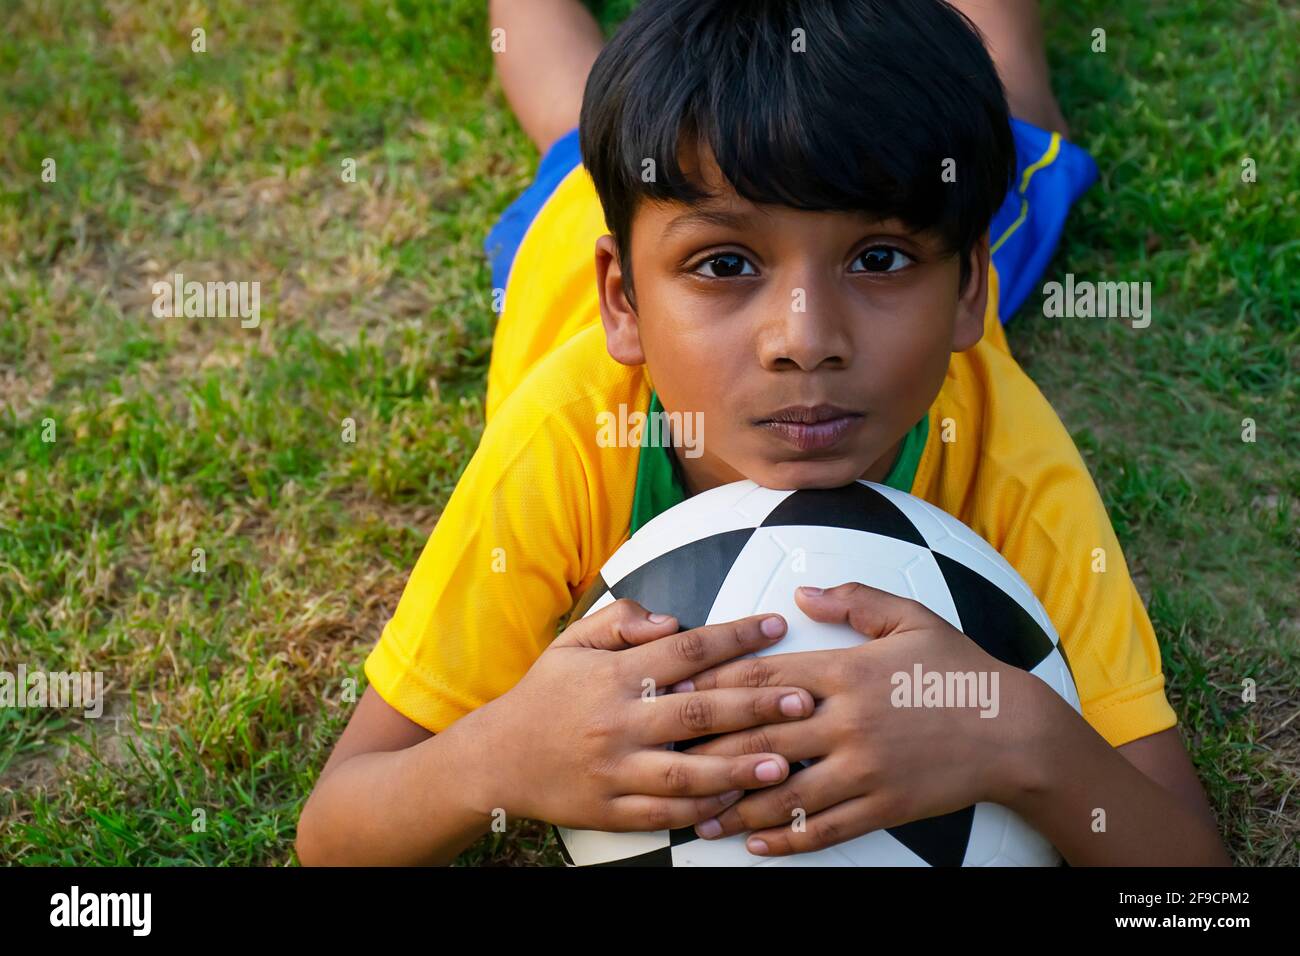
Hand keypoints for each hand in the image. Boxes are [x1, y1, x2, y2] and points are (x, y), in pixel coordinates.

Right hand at [475, 598, 816, 832]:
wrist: (495, 759)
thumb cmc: (544, 695)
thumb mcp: (572, 643)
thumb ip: (621, 622)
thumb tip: (673, 620)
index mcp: (614, 676)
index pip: (686, 650)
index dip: (734, 636)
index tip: (776, 626)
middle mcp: (618, 722)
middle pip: (697, 712)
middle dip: (754, 705)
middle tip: (802, 700)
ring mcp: (615, 770)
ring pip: (686, 773)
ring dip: (738, 769)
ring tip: (784, 764)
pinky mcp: (610, 810)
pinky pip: (664, 815)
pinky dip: (702, 811)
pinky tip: (738, 803)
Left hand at [675, 582, 1039, 856]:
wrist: (1015, 730)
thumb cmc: (958, 669)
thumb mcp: (911, 619)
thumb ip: (853, 600)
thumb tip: (802, 595)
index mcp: (846, 672)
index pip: (763, 678)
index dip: (714, 686)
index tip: (677, 695)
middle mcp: (846, 722)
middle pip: (759, 738)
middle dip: (707, 753)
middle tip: (666, 763)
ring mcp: (863, 769)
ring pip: (783, 792)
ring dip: (734, 807)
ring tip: (697, 818)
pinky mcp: (882, 806)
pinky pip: (824, 828)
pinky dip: (786, 839)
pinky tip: (757, 844)